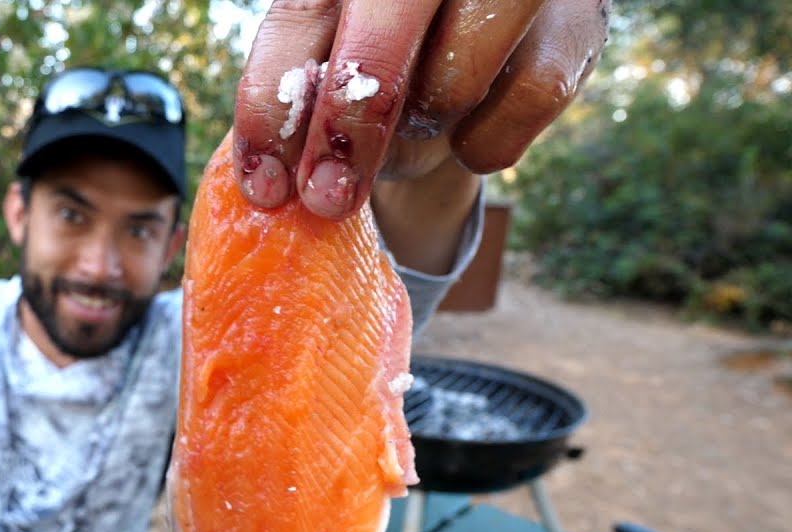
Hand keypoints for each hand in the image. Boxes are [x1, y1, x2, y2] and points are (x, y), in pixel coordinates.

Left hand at [232, 0, 610, 218]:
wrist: (492, 36)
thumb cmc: (392, 53)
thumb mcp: (336, 65)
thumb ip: (306, 98)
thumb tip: (277, 179)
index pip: (298, 22)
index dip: (272, 111)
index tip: (264, 190)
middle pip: (377, 49)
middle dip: (347, 135)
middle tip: (328, 199)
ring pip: (452, 85)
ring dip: (423, 135)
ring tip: (419, 123)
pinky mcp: (577, 22)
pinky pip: (525, 105)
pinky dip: (488, 142)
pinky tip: (470, 134)